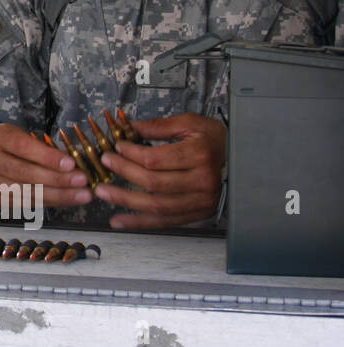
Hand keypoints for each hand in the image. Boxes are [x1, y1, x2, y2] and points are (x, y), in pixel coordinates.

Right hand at [0, 123, 91, 208]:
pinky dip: (49, 202)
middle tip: (82, 181)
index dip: (48, 157)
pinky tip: (66, 200)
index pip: (23, 147)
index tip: (71, 163)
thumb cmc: (12, 147)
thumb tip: (75, 164)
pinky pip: (26, 203)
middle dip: (57, 178)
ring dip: (58, 195)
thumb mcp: (24, 137)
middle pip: (25, 172)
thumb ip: (44, 149)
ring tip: (81, 195)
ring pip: (26, 192)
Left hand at [95, 113, 224, 229]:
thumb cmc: (215, 139)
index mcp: (199, 155)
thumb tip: (129, 128)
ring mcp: (201, 201)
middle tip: (104, 166)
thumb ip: (159, 126)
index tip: (116, 148)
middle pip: (153, 183)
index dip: (130, 154)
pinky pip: (165, 222)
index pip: (155, 159)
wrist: (242, 159)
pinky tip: (120, 220)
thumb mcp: (191, 123)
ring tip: (102, 194)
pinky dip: (140, 223)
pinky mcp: (198, 214)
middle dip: (123, 174)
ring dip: (126, 201)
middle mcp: (202, 181)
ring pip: (157, 206)